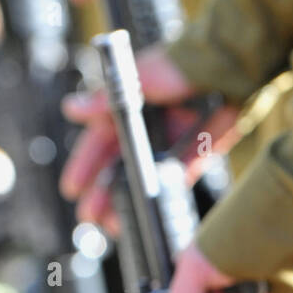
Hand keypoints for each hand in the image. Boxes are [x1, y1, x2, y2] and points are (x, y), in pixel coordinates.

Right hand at [59, 49, 238, 230]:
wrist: (220, 71)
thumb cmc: (177, 67)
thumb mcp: (137, 80)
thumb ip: (107, 100)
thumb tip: (72, 108)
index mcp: (126, 112)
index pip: (98, 144)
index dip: (85, 167)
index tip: (73, 189)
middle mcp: (144, 132)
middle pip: (116, 168)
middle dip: (100, 193)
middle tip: (89, 216)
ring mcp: (165, 147)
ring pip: (138, 180)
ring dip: (124, 202)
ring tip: (112, 224)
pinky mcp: (188, 159)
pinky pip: (168, 183)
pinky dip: (155, 198)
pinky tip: (143, 215)